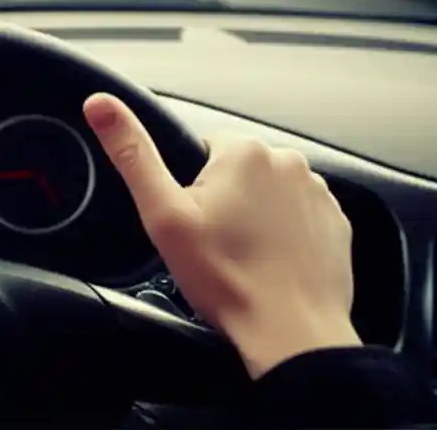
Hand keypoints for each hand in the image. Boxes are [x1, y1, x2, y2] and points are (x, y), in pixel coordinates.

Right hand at [83, 93, 359, 377]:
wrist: (290, 332)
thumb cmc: (227, 279)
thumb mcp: (163, 215)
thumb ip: (132, 154)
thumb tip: (100, 104)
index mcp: (243, 151)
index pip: (203, 153)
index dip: (190, 191)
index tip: (193, 224)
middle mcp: (288, 161)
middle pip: (237, 173)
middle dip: (223, 203)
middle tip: (214, 245)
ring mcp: (318, 193)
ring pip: (268, 195)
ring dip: (255, 218)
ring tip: (244, 258)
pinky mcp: (336, 223)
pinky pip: (299, 218)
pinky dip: (284, 237)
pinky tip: (271, 264)